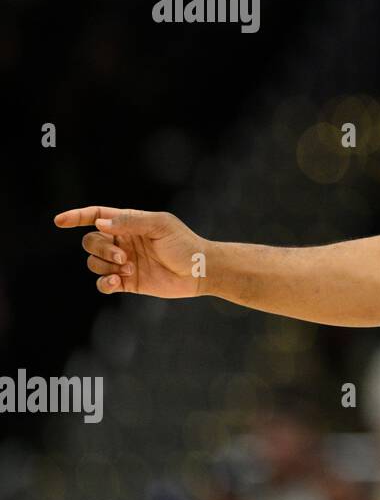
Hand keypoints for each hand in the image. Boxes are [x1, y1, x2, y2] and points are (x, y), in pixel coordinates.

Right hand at [53, 206, 209, 297]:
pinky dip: (104, 282)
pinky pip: (103, 283)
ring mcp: (124, 262)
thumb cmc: (184, 244)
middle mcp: (123, 242)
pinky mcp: (127, 282)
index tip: (59, 222)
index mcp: (129, 223)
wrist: (200, 271)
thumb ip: (131, 221)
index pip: (97, 216)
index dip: (77, 217)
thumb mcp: (160, 225)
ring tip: (129, 268)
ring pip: (94, 263)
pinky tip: (117, 281)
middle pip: (91, 242)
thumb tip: (101, 223)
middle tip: (124, 256)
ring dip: (106, 266)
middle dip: (100, 249)